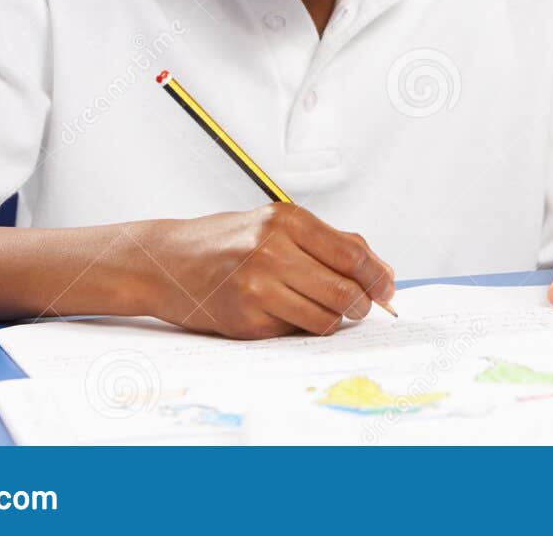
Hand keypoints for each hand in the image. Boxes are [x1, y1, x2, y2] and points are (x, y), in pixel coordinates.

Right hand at [139, 204, 395, 339]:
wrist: (165, 262)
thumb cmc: (225, 241)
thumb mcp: (277, 225)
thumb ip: (330, 243)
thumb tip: (382, 271)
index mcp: (286, 221)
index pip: (353, 256)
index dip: (379, 277)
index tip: (387, 289)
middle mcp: (271, 250)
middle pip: (345, 290)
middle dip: (362, 305)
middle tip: (362, 307)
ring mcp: (256, 287)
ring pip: (325, 317)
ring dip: (334, 319)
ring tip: (327, 310)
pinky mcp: (245, 320)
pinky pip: (294, 332)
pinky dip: (300, 327)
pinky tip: (287, 313)